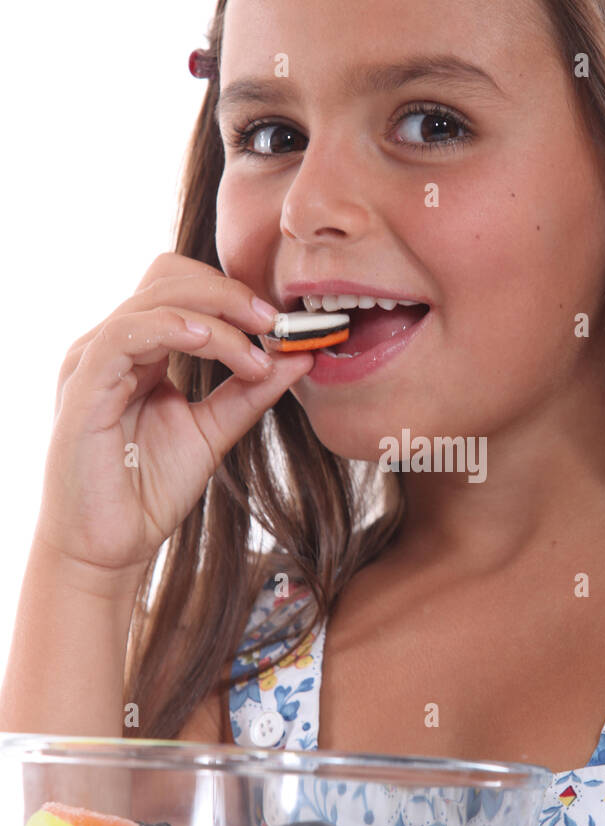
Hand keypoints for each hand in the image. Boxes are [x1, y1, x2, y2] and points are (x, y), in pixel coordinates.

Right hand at [37, 252, 312, 581]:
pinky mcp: (83, 385)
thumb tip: (300, 355)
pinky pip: (127, 333)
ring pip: (155, 299)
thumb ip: (250, 392)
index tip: (283, 326)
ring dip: (216, 316)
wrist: (108, 547)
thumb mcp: (213, 432)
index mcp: (140, 350)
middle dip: (231, 294)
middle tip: (275, 325)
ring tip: (255, 352)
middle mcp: (113, 346)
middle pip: (170, 279)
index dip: (235, 295)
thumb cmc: (148, 491)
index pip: (184, 288)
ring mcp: (93, 361)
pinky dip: (174, 328)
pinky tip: (209, 342)